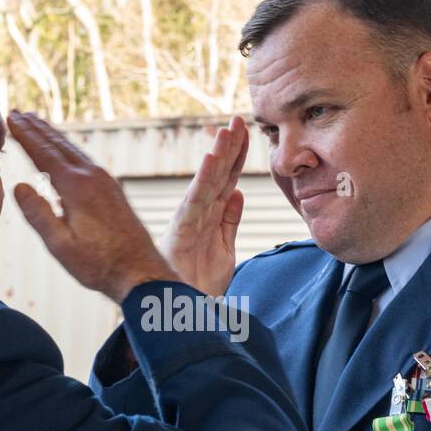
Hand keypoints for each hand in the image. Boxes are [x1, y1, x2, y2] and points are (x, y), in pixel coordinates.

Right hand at [8, 111, 175, 303]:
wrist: (141, 272)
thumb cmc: (98, 264)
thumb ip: (38, 214)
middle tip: (19, 113)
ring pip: (75, 151)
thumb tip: (18, 185)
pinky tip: (67, 154)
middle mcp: (93, 177)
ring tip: (39, 124)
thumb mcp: (60, 245)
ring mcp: (107, 182)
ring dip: (54, 136)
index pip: (44, 153)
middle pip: (60, 145)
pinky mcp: (114, 191)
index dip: (25, 135)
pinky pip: (86, 161)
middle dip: (38, 128)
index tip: (10, 118)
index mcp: (76, 187)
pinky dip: (70, 150)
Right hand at [160, 116, 248, 296]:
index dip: (238, 157)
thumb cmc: (198, 283)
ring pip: (208, 181)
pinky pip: (196, 199)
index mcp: (210, 217)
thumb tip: (238, 193)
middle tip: (239, 118)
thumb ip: (230, 221)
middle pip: (219, 175)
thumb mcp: (224, 249)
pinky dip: (204, 177)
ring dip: (219, 154)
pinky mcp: (182, 230)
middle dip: (230, 147)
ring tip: (228, 129)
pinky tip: (213, 158)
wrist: (180, 312)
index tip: (249, 132)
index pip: (227, 181)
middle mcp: (199, 214)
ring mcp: (190, 220)